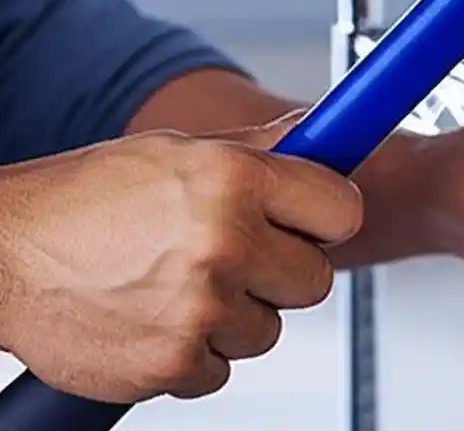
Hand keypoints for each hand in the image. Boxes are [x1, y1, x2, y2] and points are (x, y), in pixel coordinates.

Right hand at [0, 122, 361, 402]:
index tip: (308, 221)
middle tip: (233, 256)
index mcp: (234, 177)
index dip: (326, 217)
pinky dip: (194, 353)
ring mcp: (201, 307)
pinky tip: (154, 318)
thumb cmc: (82, 201)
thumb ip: (259, 150)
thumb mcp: (175, 152)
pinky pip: (222, 368)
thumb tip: (323, 134)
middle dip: (281, 271)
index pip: (343, 209)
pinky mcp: (174, 362)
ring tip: (176, 284)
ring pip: (269, 328)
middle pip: (316, 279)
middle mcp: (225, 240)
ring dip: (234, 315)